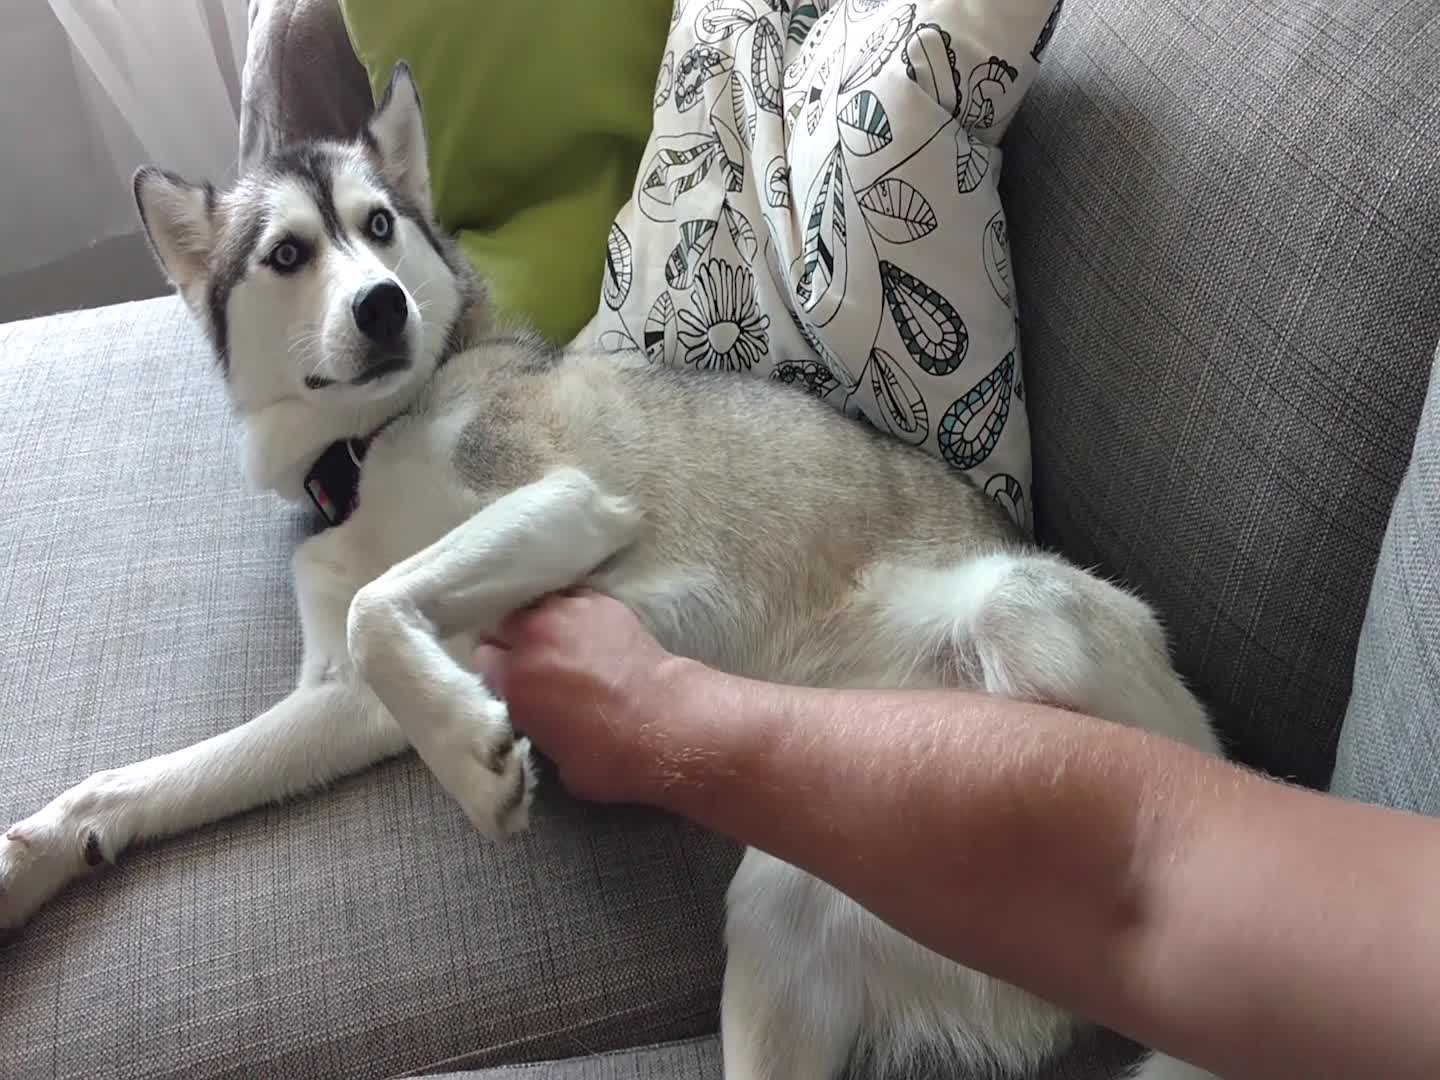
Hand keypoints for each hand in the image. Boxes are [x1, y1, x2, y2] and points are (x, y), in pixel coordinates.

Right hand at [473, 590, 698, 804]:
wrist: (666, 723)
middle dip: (513, 639)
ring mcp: (568, 612)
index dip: (497, 670)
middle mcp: (533, 637)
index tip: (508, 679)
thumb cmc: (610, 756)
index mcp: (513, 679)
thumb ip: (531, 722)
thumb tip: (535, 712)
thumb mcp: (552, 758)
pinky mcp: (601, 602)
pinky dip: (574, 611)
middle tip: (532, 657)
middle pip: (504, 623)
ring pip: (537, 605)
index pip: (483, 659)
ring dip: (542, 621)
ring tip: (558, 638)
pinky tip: (585, 627)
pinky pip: (573, 597)